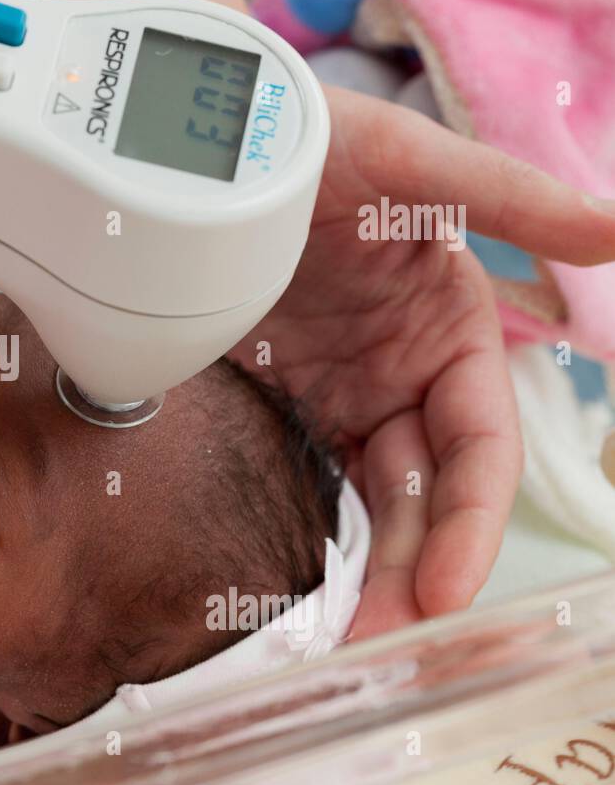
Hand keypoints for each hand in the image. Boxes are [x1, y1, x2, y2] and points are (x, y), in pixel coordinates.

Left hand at [232, 84, 614, 637]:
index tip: (444, 590)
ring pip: (367, 500)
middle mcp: (401, 374)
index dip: (468, 522)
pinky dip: (314, 531)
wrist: (210, 148)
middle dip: (411, 569)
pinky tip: (300, 584)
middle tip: (372, 642)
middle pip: (423, 494)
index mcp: (449, 334)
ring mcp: (339, 390)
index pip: (477, 452)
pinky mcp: (281, 396)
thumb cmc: (317, 142)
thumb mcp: (408, 162)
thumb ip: (504, 199)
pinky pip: (308, 476)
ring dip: (364, 568)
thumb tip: (614, 233)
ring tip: (338, 637)